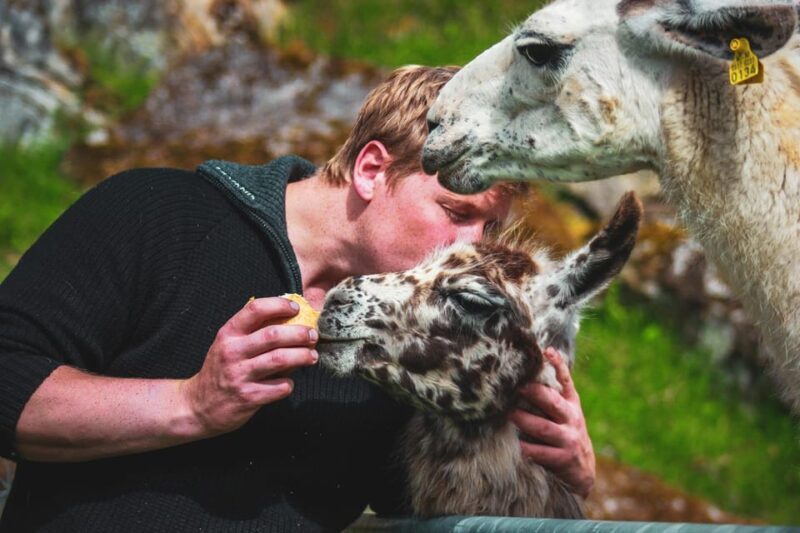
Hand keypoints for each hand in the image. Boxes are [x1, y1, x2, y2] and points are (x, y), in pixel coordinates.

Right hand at [180, 296, 318, 436]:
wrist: (197, 406)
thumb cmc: (220, 370)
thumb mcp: (227, 344)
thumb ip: (251, 331)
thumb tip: (289, 318)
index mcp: (229, 334)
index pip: (255, 309)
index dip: (279, 305)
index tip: (295, 308)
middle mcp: (233, 352)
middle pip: (274, 335)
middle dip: (300, 333)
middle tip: (312, 335)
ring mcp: (240, 375)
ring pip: (280, 359)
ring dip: (303, 356)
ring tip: (312, 356)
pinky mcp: (248, 397)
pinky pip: (279, 387)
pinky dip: (289, 383)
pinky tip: (288, 382)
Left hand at [510, 347, 595, 497]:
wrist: (583, 472)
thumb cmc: (566, 436)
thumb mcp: (566, 414)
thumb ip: (552, 396)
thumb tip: (528, 372)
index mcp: (572, 404)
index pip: (566, 381)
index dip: (558, 365)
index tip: (547, 351)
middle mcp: (572, 419)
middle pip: (552, 401)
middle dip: (533, 393)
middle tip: (516, 387)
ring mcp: (568, 438)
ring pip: (542, 427)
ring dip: (523, 420)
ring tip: (507, 414)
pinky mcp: (562, 458)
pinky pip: (538, 452)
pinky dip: (524, 448)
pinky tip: (512, 444)